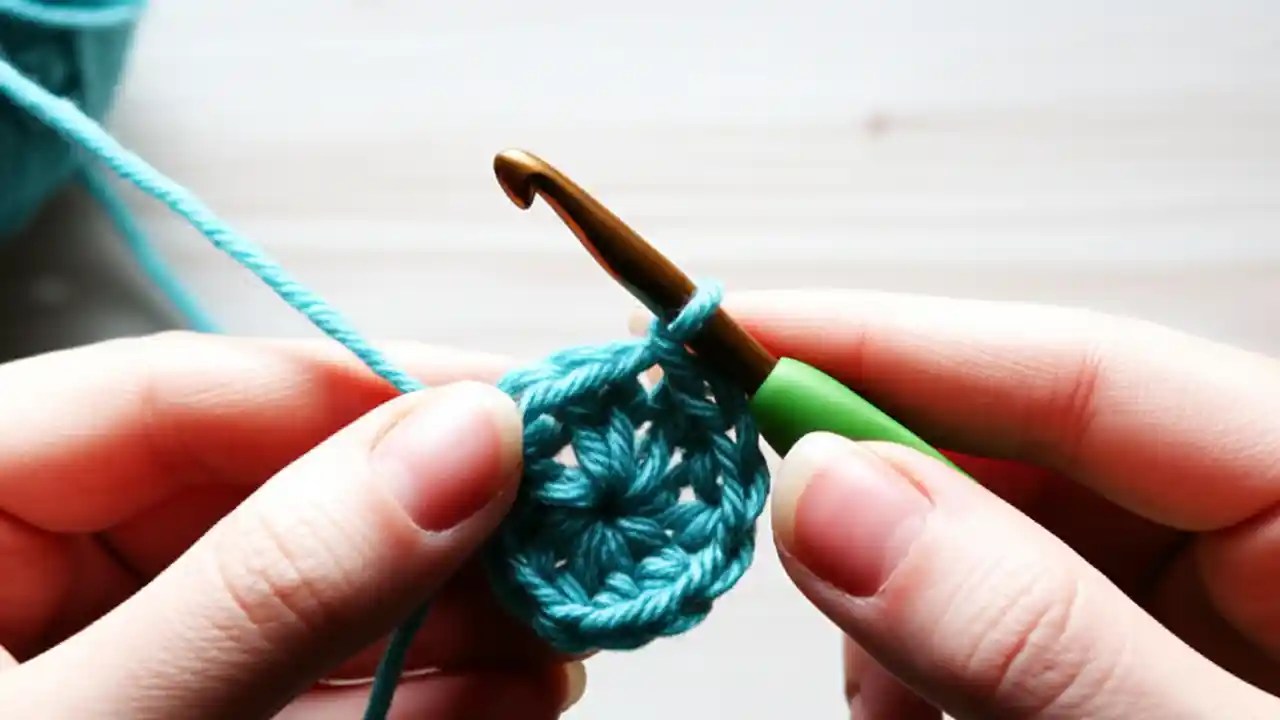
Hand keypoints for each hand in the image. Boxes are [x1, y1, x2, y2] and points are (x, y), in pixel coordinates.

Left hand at [0, 332, 583, 718]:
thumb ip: (269, 586)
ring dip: (452, 619)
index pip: (184, 390)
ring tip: (561, 628)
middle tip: (568, 530)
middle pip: (272, 492)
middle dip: (435, 522)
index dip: (365, 387)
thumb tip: (463, 443)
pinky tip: (506, 694)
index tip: (518, 410)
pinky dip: (413, 695)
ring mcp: (116, 658)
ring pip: (311, 596)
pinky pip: (308, 690)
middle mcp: (38, 567)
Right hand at [729, 290, 1279, 718]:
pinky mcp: (1165, 665)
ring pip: (1005, 548)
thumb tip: (830, 492)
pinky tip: (917, 716)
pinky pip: (1024, 624)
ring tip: (879, 707)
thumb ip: (1033, 627)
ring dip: (906, 614)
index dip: (888, 343)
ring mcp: (1220, 607)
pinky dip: (943, 668)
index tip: (734, 334)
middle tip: (775, 544)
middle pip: (1027, 459)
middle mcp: (1266, 532)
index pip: (1080, 369)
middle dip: (887, 512)